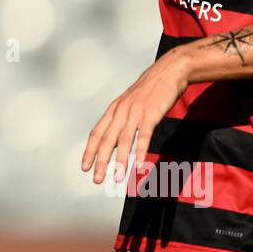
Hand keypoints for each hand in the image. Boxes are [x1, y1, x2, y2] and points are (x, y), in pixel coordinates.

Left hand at [81, 51, 188, 184]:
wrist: (168, 72)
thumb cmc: (150, 91)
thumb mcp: (130, 103)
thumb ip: (121, 120)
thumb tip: (113, 141)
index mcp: (114, 110)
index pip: (97, 133)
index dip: (89, 151)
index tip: (84, 167)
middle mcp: (121, 111)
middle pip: (107, 140)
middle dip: (100, 161)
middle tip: (97, 179)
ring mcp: (136, 112)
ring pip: (124, 140)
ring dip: (120, 161)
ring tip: (117, 178)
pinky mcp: (151, 114)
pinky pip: (145, 135)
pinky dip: (141, 150)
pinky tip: (139, 164)